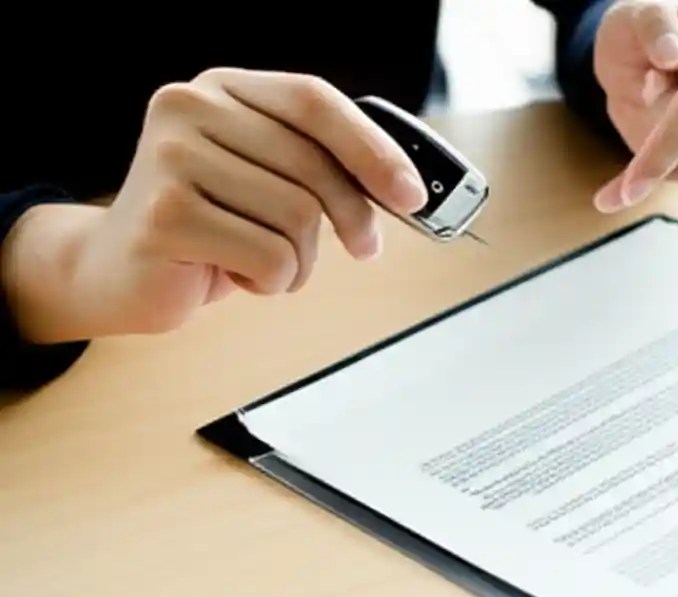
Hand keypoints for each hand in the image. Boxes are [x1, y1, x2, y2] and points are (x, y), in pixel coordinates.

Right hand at [7, 68, 428, 339]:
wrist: (117, 269)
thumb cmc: (210, 225)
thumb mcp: (268, 178)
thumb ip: (323, 165)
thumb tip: (405, 188)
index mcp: (223, 87)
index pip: (314, 101)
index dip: (373, 148)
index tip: (413, 194)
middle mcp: (190, 109)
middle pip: (314, 167)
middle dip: (352, 219)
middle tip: (364, 247)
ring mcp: (171, 158)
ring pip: (298, 217)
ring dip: (302, 259)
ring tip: (266, 261)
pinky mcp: (166, 215)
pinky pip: (270, 257)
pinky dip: (273, 281)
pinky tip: (236, 275)